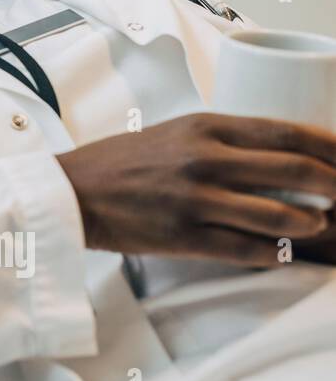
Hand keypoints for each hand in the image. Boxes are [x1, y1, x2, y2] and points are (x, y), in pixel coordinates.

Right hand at [56, 112, 335, 267]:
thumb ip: (224, 139)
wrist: (71, 191)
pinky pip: (247, 249)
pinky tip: (283, 251)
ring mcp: (195, 199)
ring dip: (310, 223)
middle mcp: (204, 159)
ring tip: (317, 225)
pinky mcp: (184, 236)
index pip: (288, 131)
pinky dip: (275, 253)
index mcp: (205, 127)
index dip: (331, 145)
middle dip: (334, 185)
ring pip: (280, 215)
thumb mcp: (175, 132)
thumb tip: (280, 153)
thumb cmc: (122, 162)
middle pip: (295, 171)